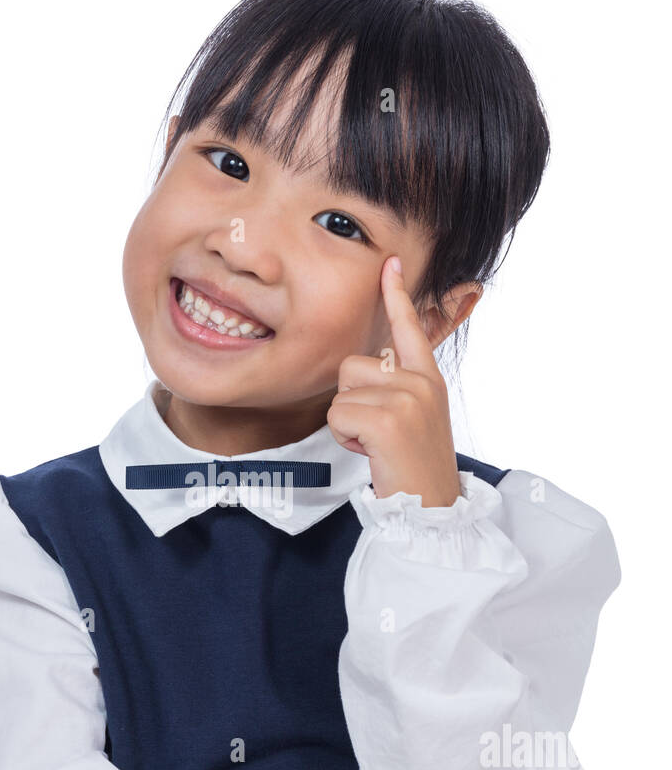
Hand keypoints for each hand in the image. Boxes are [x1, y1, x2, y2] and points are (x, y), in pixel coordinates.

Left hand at [327, 256, 460, 506]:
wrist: (431, 508)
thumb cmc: (415, 467)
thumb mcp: (416, 417)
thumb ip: (398, 388)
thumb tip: (369, 367)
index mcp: (428, 378)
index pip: (409, 328)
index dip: (396, 294)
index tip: (389, 262)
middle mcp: (422, 381)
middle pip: (351, 366)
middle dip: (350, 401)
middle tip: (378, 433)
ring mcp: (407, 398)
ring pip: (341, 393)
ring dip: (347, 423)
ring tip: (377, 444)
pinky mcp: (388, 419)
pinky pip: (338, 415)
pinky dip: (345, 439)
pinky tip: (372, 452)